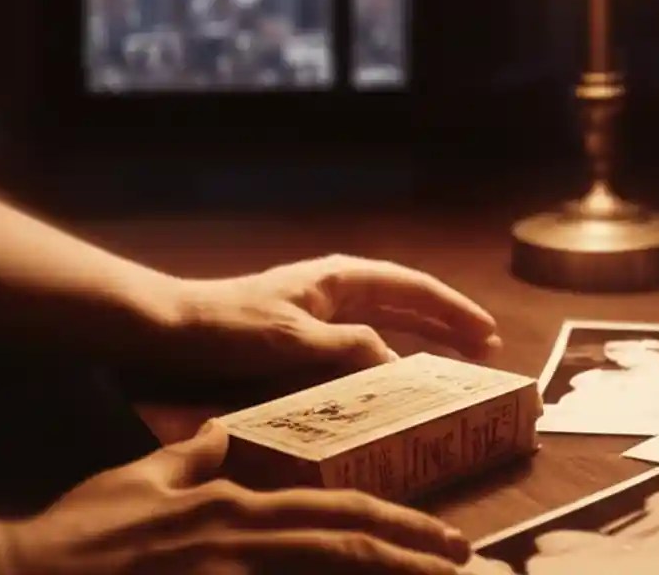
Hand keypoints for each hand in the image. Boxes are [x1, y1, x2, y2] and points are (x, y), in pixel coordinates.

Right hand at [2, 419, 471, 574]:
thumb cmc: (80, 534)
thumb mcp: (141, 480)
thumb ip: (193, 456)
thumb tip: (225, 433)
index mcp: (234, 510)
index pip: (334, 511)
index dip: (397, 524)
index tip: (444, 537)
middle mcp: (240, 546)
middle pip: (343, 548)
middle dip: (410, 559)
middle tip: (464, 566)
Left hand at [158, 254, 500, 383]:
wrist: (171, 332)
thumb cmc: (229, 327)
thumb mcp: (292, 339)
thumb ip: (347, 349)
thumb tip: (396, 363)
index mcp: (340, 279)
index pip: (412, 288)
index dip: (452, 309)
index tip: (486, 332)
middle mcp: (336, 291)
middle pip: (405, 303)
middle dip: (445, 323)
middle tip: (484, 350)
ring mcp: (320, 313)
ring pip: (386, 323)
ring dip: (420, 340)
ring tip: (452, 363)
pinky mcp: (303, 337)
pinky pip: (360, 344)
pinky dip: (386, 357)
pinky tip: (393, 378)